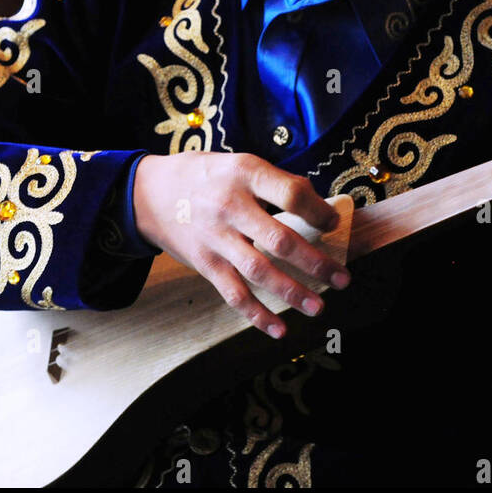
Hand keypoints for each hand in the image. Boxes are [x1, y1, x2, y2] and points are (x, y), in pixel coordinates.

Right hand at [132, 152, 350, 338]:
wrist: (148, 192)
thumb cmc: (206, 175)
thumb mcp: (240, 163)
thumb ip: (276, 183)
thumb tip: (318, 205)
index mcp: (245, 174)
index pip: (291, 194)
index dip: (318, 211)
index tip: (333, 224)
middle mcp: (230, 206)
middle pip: (280, 239)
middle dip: (316, 263)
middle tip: (343, 278)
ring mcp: (216, 238)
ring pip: (259, 271)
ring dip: (292, 293)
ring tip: (319, 307)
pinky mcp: (205, 264)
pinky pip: (233, 294)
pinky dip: (257, 315)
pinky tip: (279, 330)